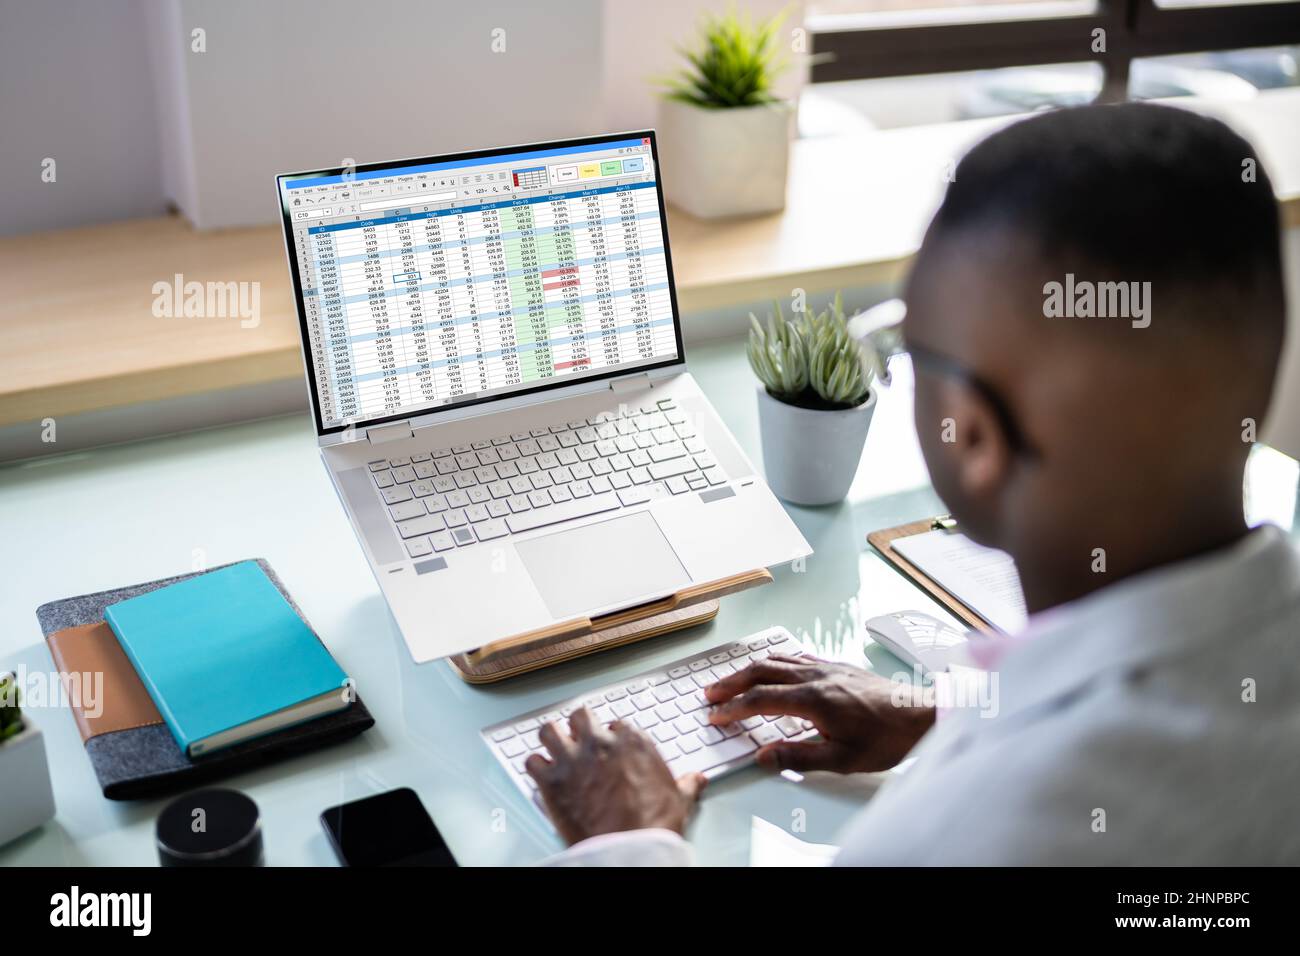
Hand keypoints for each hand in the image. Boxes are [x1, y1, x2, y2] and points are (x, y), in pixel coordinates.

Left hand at [525, 707, 706, 845]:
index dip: (611, 736)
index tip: (611, 745)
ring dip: (551, 738)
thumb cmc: (653, 824)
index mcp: (631, 741)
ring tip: (553, 745)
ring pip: (550, 730)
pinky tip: (541, 772)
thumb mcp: (679, 801)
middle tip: (581, 738)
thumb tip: (697, 779)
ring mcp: (572, 759)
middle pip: (581, 716)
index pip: (617, 724)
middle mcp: (599, 744)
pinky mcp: (551, 781)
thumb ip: (686, 785)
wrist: (629, 849)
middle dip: (580, 726)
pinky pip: (532, 761)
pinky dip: (535, 766)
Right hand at [706, 655, 934, 773]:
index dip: (733, 709)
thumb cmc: (886, 738)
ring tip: (730, 679)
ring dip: (747, 668)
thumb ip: (799, 757)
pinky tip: (771, 666)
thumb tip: (764, 756)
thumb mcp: (842, 759)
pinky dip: (773, 660)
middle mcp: (815, 677)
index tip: (716, 717)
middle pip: (760, 672)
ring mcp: (825, 667)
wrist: (919, 714)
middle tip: (710, 694)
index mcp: (812, 700)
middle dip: (730, 683)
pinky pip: (795, 656)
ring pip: (775, 659)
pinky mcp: (835, 665)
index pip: (759, 700)